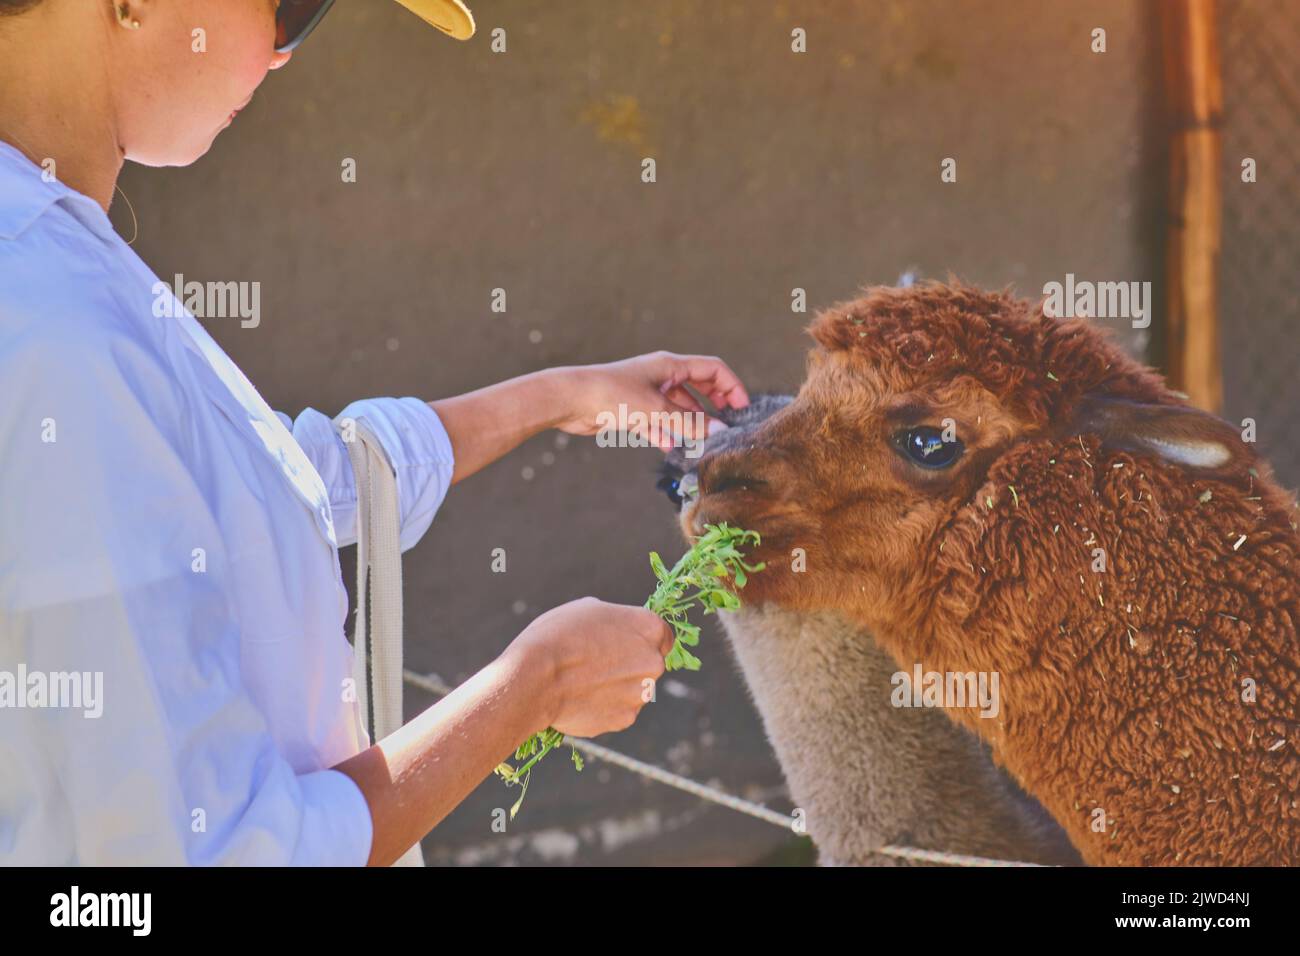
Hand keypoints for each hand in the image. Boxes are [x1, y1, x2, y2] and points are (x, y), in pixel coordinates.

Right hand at [504, 597, 672, 738]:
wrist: (535, 678)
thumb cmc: (558, 635)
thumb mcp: (590, 609)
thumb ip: (617, 622)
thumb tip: (620, 633)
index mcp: (649, 627)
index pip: (664, 636)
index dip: (645, 640)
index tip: (627, 644)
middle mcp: (653, 662)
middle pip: (649, 664)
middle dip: (630, 665)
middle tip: (598, 664)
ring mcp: (641, 693)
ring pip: (634, 689)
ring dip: (617, 687)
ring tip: (583, 682)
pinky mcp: (625, 719)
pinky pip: (619, 710)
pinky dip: (604, 707)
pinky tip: (581, 699)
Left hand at [551, 351, 749, 449]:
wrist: (570, 399)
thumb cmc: (612, 395)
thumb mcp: (656, 411)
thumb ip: (688, 423)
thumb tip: (718, 431)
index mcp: (671, 365)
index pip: (713, 369)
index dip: (731, 387)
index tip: (742, 408)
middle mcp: (661, 375)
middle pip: (697, 387)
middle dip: (712, 407)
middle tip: (724, 426)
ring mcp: (647, 392)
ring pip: (677, 408)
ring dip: (688, 424)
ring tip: (699, 443)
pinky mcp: (632, 409)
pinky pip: (657, 421)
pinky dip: (665, 433)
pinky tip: (668, 448)